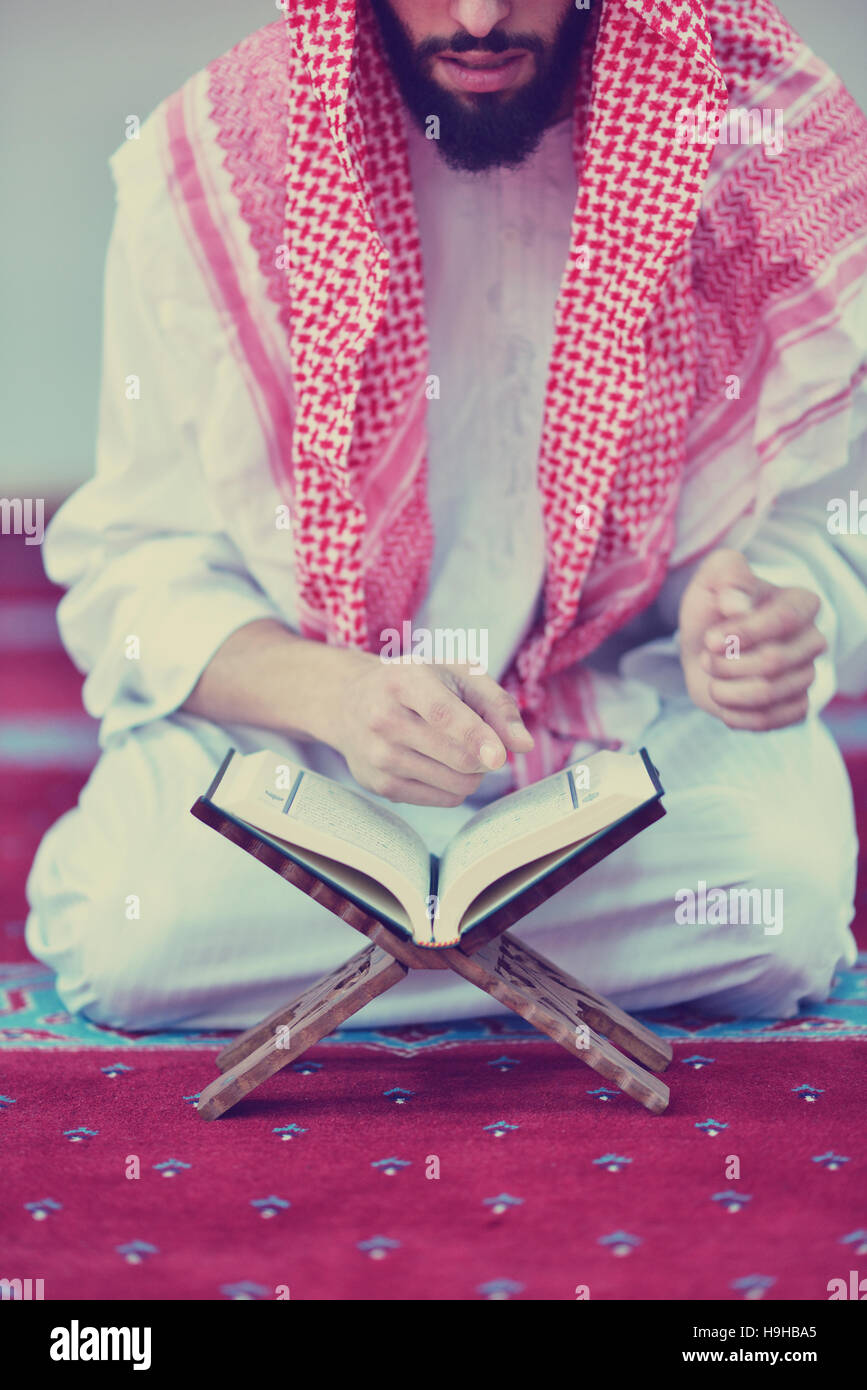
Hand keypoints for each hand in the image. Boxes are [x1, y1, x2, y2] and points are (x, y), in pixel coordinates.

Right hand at [331, 651, 534, 805]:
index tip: (499, 757)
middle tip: (485, 741)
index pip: (442, 714)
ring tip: (459, 750)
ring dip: (474, 772)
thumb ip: (497, 704)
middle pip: (456, 757)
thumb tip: (523, 745)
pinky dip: (456, 787)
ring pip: (454, 783)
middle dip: (486, 755)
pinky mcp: (378, 785)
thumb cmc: (418, 684)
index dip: (475, 736)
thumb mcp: (458, 675)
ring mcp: (378, 756)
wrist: (352, 704)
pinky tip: (440, 764)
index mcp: (404, 680)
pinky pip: (442, 800)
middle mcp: (384, 719)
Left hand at [679, 549, 826, 731]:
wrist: (706, 648)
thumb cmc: (714, 609)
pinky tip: (723, 703)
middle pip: (773, 662)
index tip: (710, 639)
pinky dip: (737, 716)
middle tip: (706, 659)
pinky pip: (771, 720)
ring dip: (725, 691)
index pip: (784, 620)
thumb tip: (735, 602)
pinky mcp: (796, 707)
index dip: (742, 633)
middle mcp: (812, 640)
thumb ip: (728, 576)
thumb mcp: (713, 579)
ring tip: (712, 679)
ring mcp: (807, 675)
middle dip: (726, 665)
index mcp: (801, 603)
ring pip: (768, 694)